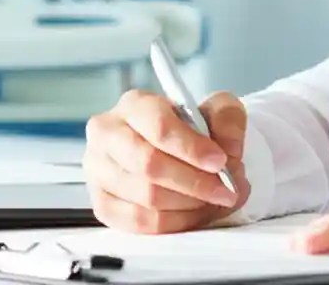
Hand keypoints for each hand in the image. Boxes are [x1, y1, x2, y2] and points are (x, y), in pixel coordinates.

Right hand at [83, 90, 251, 233]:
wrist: (171, 149)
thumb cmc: (189, 128)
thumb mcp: (215, 110)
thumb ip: (228, 120)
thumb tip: (228, 149)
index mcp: (134, 104)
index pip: (159, 127)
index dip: (192, 148)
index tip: (220, 162)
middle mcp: (108, 134)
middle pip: (149, 165)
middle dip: (194, 182)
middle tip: (225, 190)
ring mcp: (99, 170)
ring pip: (146, 197)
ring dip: (189, 205)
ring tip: (214, 201)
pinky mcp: (102, 203)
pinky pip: (138, 222)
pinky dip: (173, 223)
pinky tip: (194, 214)